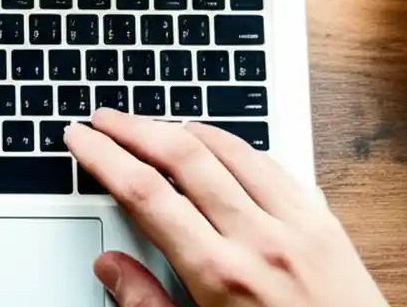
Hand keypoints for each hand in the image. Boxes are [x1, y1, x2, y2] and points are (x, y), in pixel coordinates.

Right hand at [66, 110, 385, 306]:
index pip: (145, 194)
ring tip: (154, 125)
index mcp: (220, 276)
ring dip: (185, 129)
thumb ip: (149, 305)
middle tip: (105, 118)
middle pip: (184, 157)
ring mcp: (297, 227)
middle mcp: (259, 241)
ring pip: (231, 150)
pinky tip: (221, 147)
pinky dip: (239, 147)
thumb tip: (109, 265)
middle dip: (135, 129)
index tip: (80, 139)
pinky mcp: (326, 224)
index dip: (103, 157)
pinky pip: (276, 166)